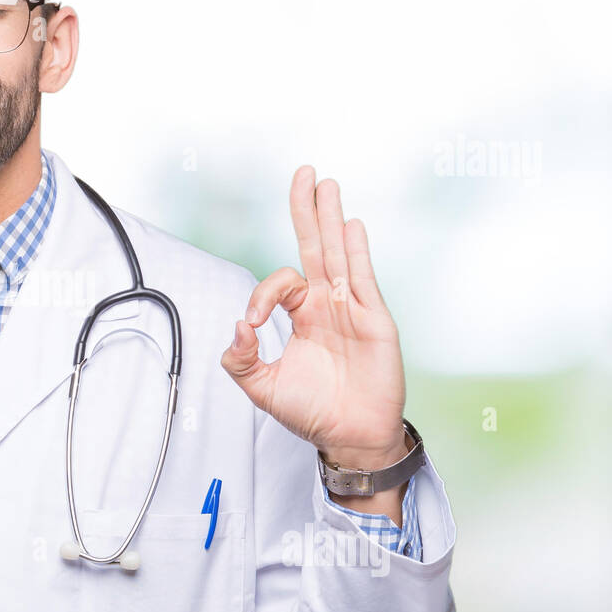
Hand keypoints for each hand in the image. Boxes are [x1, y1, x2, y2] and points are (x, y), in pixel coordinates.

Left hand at [220, 165, 406, 468]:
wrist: (350, 437)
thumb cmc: (312, 411)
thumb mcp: (261, 387)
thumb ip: (240, 359)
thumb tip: (237, 327)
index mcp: (302, 315)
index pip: (280, 284)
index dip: (260, 296)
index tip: (251, 324)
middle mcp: (327, 304)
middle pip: (316, 247)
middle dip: (307, 210)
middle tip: (303, 173)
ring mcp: (352, 308)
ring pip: (340, 254)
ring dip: (331, 218)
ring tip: (326, 184)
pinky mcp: (374, 320)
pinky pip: (363, 279)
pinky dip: (357, 251)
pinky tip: (350, 225)